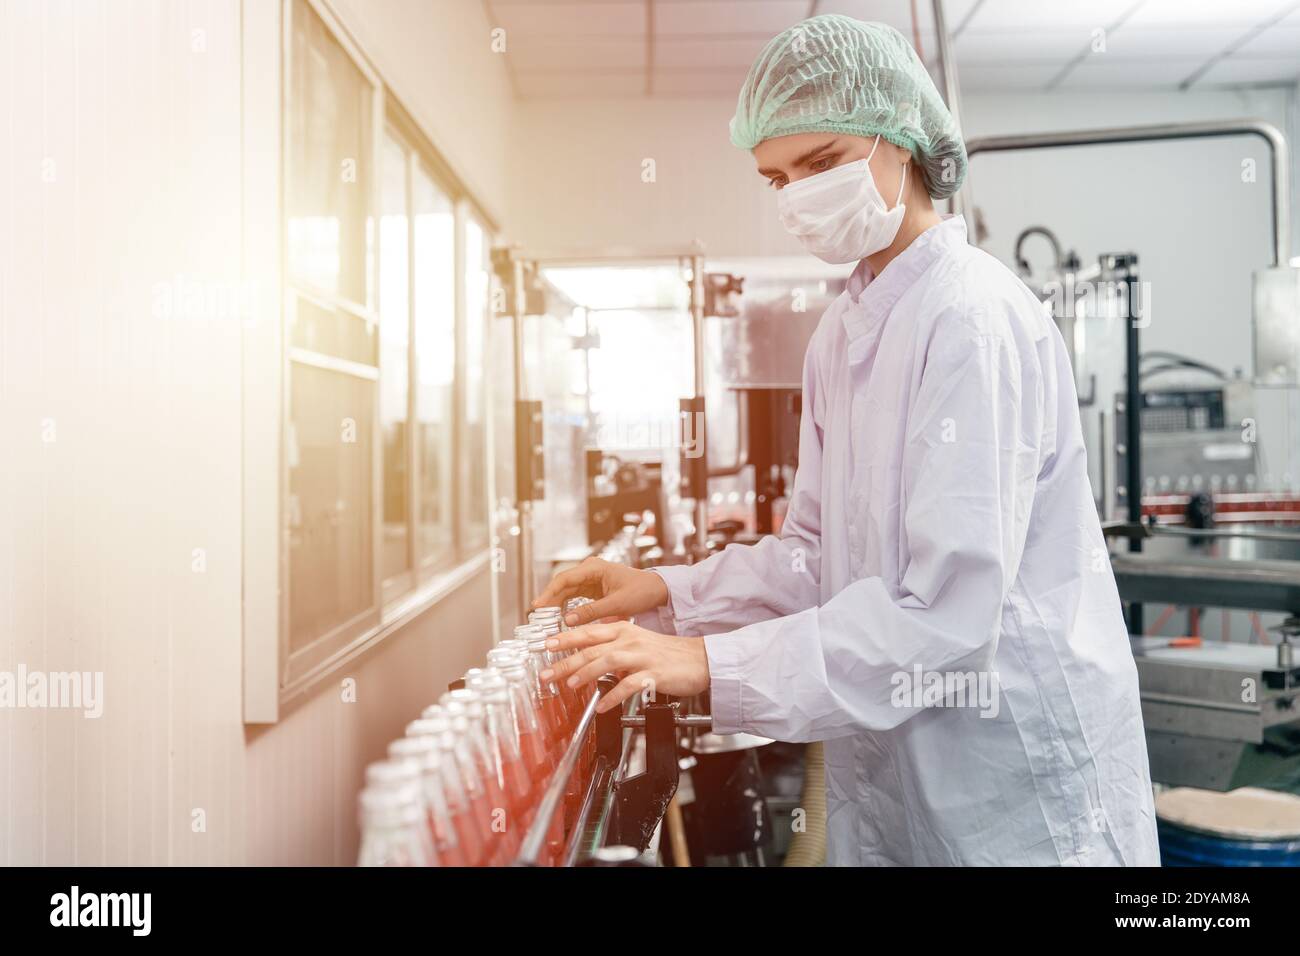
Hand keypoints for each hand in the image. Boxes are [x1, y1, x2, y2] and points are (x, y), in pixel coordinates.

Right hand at [532, 557, 668, 626]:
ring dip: (556, 603)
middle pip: (562, 584)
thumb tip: (567, 620)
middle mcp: (590, 569)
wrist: (657, 589)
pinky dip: (566, 605)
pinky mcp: (593, 587)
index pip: (564, 579)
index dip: (548, 593)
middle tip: (537, 617)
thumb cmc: (642, 591)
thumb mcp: (617, 603)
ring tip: (545, 619)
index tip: (537, 606)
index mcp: (594, 567)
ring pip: (566, 590)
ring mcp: (591, 577)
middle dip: (549, 600)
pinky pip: (574, 595)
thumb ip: (592, 612)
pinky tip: (559, 616)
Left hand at [540, 622, 709, 713]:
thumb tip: (590, 659)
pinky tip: (602, 706)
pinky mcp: (653, 673)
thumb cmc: (668, 653)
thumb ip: (613, 648)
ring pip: (607, 661)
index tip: (544, 645)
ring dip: (585, 673)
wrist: (700, 658)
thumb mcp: (637, 642)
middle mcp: (630, 640)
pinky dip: (613, 696)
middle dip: (565, 660)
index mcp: (623, 630)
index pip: (588, 631)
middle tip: (545, 673)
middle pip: (591, 647)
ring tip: (569, 684)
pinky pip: (629, 684)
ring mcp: (642, 656)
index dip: (565, 638)